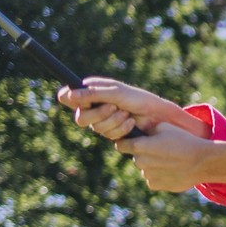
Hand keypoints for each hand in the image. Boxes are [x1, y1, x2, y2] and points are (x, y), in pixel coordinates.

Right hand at [55, 78, 205, 140]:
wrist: (158, 115)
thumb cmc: (138, 99)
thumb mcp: (115, 94)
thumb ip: (92, 95)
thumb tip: (67, 96)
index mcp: (92, 91)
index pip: (69, 97)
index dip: (71, 100)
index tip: (78, 101)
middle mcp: (94, 106)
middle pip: (81, 118)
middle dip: (100, 115)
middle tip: (114, 107)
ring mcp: (103, 120)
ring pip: (96, 128)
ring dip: (114, 121)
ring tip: (127, 114)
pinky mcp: (113, 132)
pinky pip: (109, 136)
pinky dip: (121, 129)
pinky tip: (131, 124)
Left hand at [114, 123, 222, 192]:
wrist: (202, 162)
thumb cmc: (185, 141)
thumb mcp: (165, 127)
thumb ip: (148, 130)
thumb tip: (141, 132)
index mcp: (140, 146)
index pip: (120, 145)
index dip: (125, 142)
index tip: (131, 141)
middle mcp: (140, 162)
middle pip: (136, 157)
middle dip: (144, 154)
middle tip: (161, 150)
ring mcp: (148, 175)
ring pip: (146, 169)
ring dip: (153, 165)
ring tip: (171, 161)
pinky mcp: (156, 185)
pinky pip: (153, 179)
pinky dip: (160, 175)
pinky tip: (173, 170)